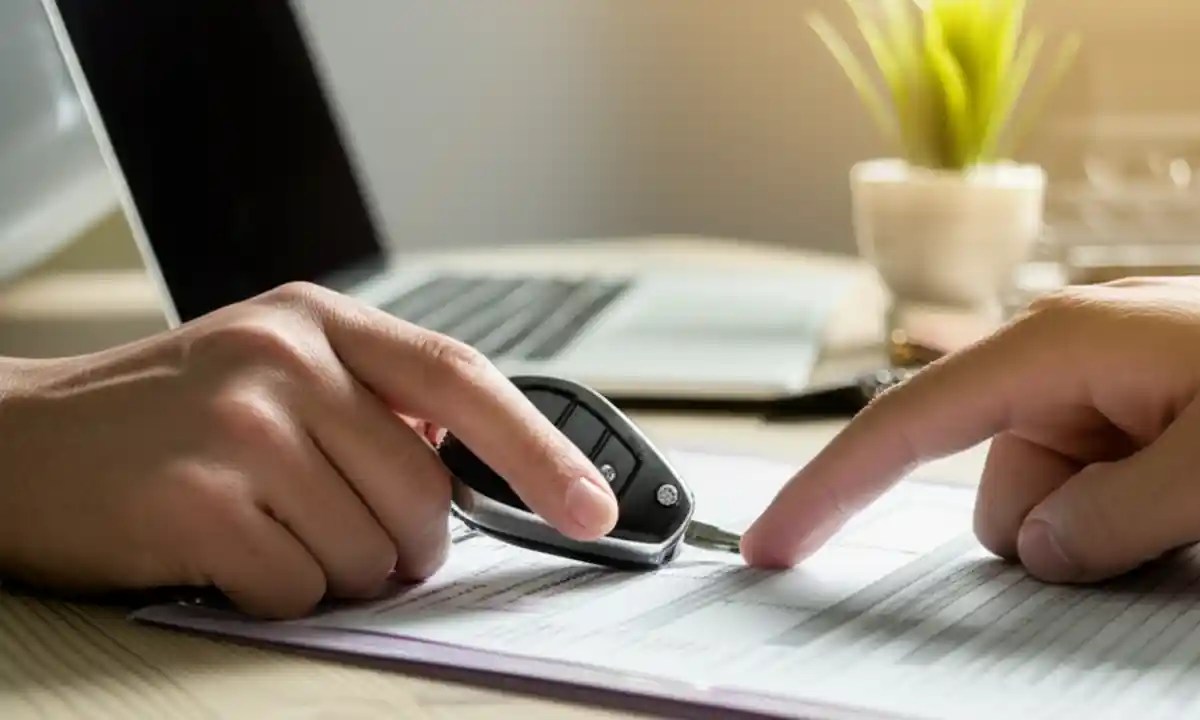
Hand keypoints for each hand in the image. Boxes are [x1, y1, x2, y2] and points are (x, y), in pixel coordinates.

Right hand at [0, 283, 617, 617]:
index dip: (541, 450)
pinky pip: (298, 588)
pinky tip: (225, 550)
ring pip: (369, 550)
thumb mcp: (276, 367)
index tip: (593, 508)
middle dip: (404, 542)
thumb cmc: (165, 414)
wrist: (22, 441)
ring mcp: (239, 425)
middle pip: (424, 493)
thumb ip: (377, 401)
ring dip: (335, 568)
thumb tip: (484, 464)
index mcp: (320, 320)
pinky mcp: (196, 498)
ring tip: (268, 528)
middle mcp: (284, 358)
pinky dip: (275, 591)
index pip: (463, 380)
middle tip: (342, 530)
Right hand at [743, 275, 1199, 583]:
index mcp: (1063, 344)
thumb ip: (1113, 518)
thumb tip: (1041, 549)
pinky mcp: (1142, 422)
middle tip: (1164, 518)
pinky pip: (1093, 500)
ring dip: (1107, 534)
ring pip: (1047, 507)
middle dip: (1056, 533)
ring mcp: (1109, 392)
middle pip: (994, 487)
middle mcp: (1070, 361)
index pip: (909, 424)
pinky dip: (1129, 525)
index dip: (831, 486)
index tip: (776, 544)